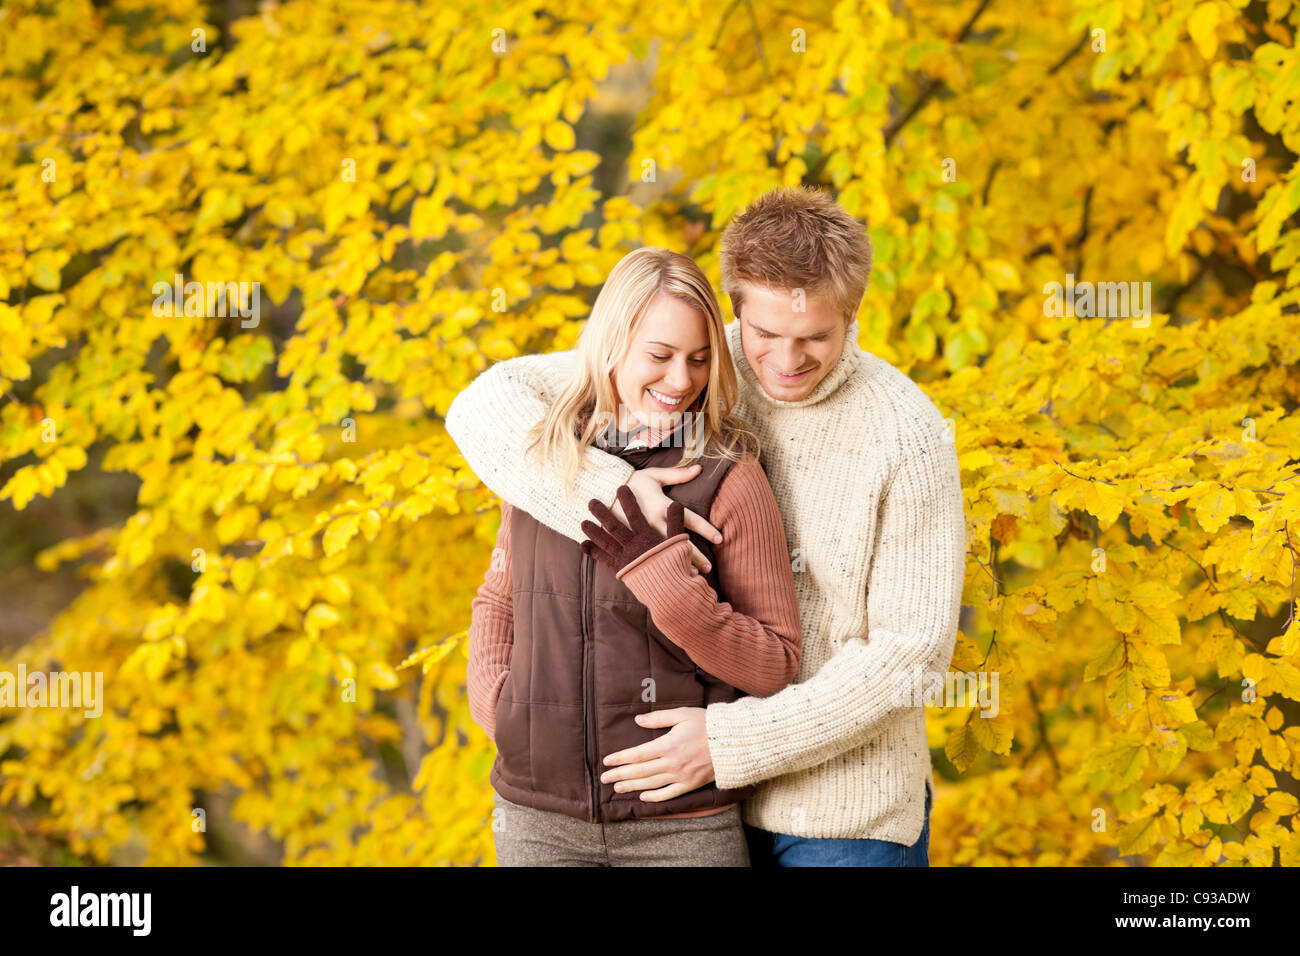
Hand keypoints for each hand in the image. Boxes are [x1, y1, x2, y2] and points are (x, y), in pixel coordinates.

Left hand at [580, 485, 684, 574]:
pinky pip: (603, 559)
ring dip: (593, 531)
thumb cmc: (676, 566)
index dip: (627, 500)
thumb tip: (676, 503)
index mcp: (646, 537)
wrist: (670, 592)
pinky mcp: (620, 570)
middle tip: (591, 501)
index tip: (621, 487)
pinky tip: (583, 545)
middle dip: (602, 512)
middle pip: (613, 526)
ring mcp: (624, 558)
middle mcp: (632, 546)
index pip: (635, 514)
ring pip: (604, 541)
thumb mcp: (679, 542)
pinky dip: (593, 552)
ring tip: (582, 522)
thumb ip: (676, 522)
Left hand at [599, 707, 715, 800]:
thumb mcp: (682, 714)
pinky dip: (655, 797)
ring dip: (632, 786)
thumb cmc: (707, 724)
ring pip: (651, 784)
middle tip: (604, 778)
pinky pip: (669, 794)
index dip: (620, 759)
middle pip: (640, 771)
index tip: (606, 761)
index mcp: (668, 745)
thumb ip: (658, 718)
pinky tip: (643, 798)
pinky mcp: (690, 784)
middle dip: (620, 775)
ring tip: (617, 788)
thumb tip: (638, 720)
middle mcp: (672, 763)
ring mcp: (681, 776)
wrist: (732, 742)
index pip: (638, 754)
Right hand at [616, 466, 721, 573]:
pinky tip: (664, 576)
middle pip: (679, 543)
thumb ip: (678, 474)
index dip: (706, 529)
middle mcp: (653, 522)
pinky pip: (645, 558)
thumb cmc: (632, 482)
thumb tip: (700, 468)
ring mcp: (640, 535)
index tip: (720, 538)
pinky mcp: (628, 542)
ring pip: (664, 554)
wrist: (600, 490)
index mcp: (662, 506)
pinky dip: (656, 567)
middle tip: (708, 569)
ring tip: (690, 577)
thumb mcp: (654, 476)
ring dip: (677, 565)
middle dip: (695, 556)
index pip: (690, 520)